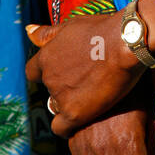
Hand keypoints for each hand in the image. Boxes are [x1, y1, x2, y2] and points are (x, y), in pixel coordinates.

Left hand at [25, 11, 142, 136]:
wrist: (125, 44)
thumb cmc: (102, 30)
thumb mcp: (72, 26)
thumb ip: (48, 33)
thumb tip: (29, 31)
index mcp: (46, 57)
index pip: (33, 73)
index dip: (46, 74)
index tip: (61, 73)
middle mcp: (49, 78)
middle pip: (50, 90)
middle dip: (63, 88)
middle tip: (85, 82)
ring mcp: (60, 96)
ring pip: (59, 107)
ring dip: (71, 103)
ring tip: (92, 97)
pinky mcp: (74, 113)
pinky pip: (62, 128)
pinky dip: (69, 127)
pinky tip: (82, 122)